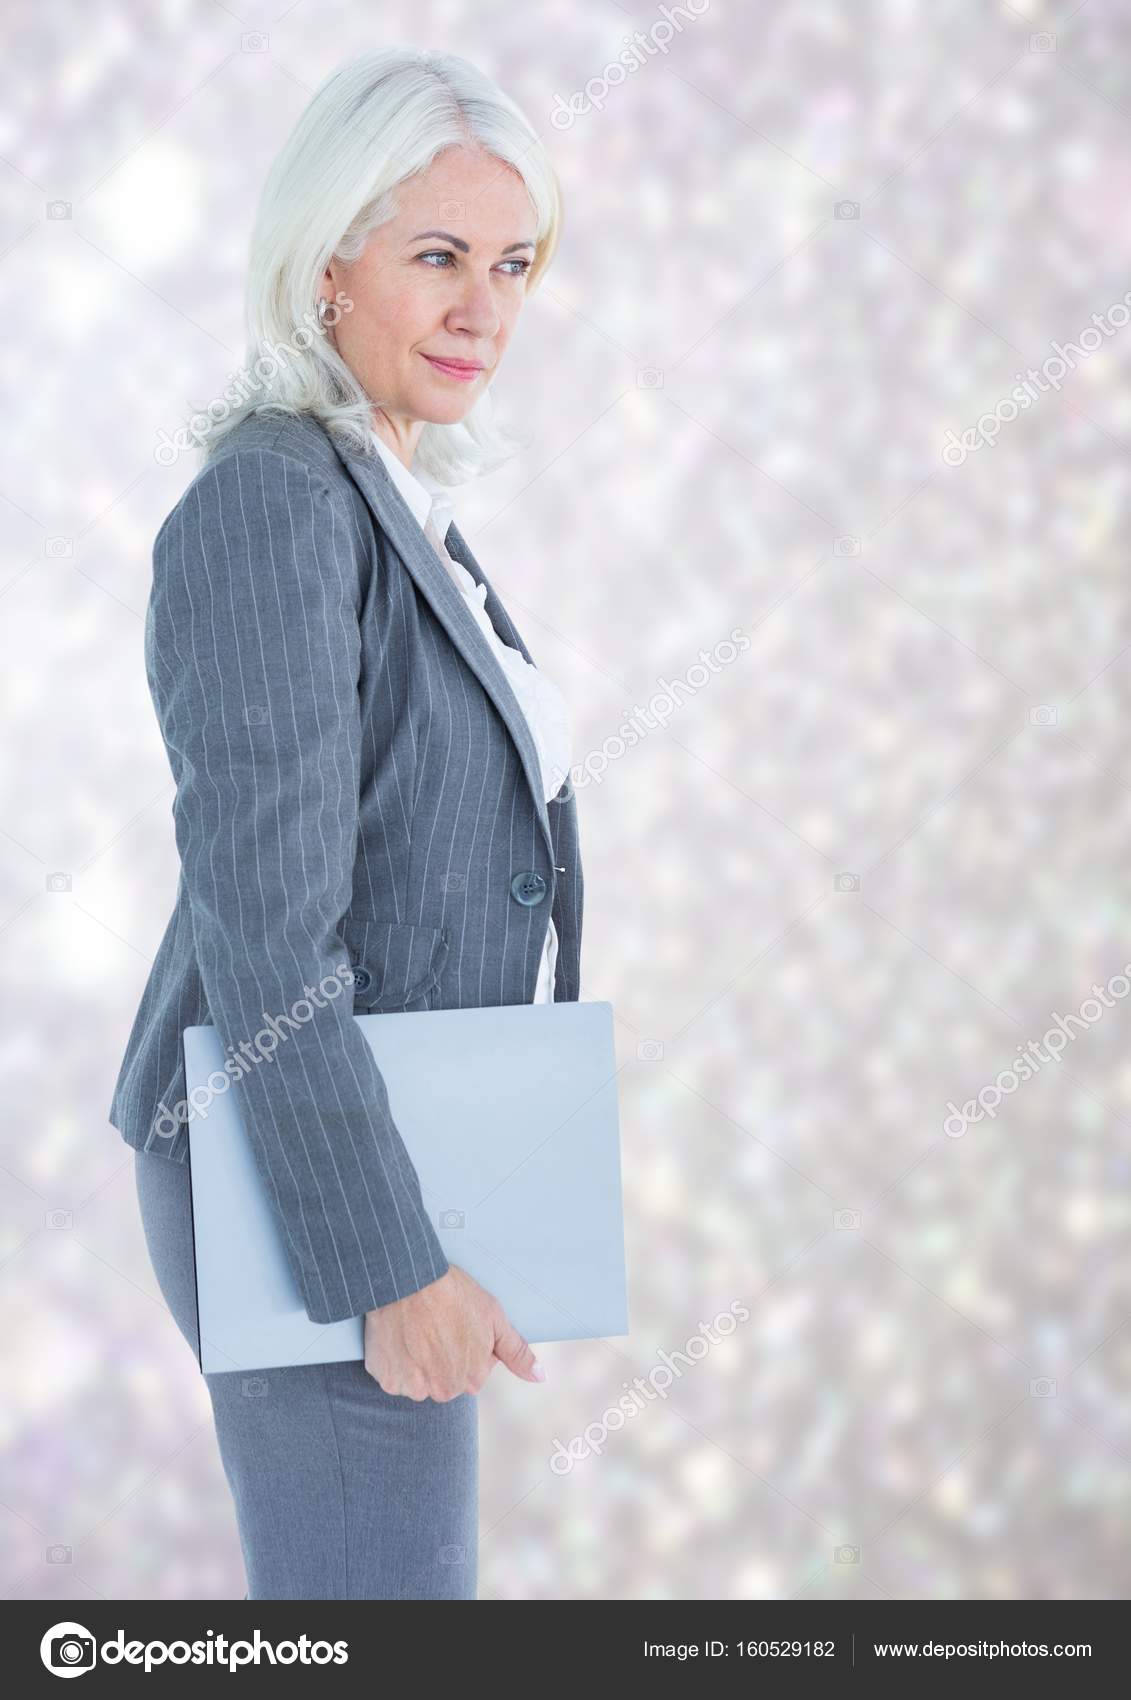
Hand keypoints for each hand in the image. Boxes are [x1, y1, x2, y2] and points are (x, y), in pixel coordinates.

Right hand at [363, 1264, 545, 1400]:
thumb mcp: (495, 1318)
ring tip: (417, 1329)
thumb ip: (518, 1353)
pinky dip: (395, 1360)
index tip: (457, 1324)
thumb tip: (541, 1377)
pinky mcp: (386, 1378)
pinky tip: (400, 1335)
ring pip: (419, 1379)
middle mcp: (443, 1390)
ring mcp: (413, 1387)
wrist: (410, 1279)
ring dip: (417, 1362)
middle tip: (437, 1325)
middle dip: (443, 1358)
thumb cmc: (454, 1294)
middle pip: (445, 1378)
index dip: (466, 1345)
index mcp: (472, 1379)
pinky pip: (393, 1375)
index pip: (473, 1370)